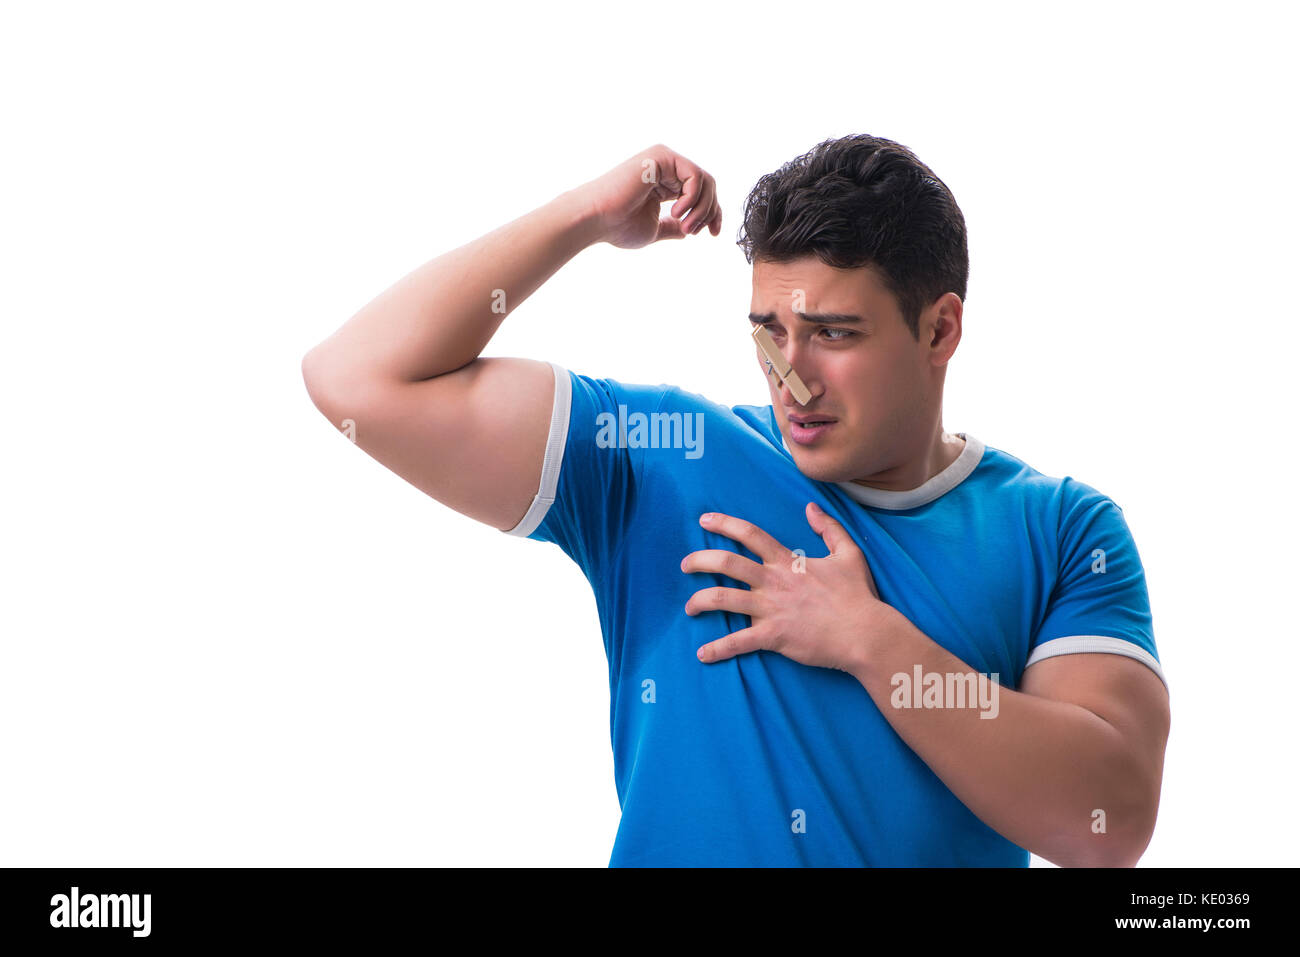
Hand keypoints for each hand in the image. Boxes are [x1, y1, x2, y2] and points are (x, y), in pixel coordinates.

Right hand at [574, 143, 720, 248]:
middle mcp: (665, 168)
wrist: (596, 219)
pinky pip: (694, 175)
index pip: (701, 193)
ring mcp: (663, 160)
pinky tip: (675, 212)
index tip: (714, 234)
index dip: (713, 213)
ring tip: (685, 227)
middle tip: (694, 232)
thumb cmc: (617, 226)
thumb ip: (671, 228)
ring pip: (704, 181)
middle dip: (709, 211)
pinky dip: (692, 197)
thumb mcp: (654, 229)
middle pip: (708, 185)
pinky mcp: (661, 157)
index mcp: (664, 183)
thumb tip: (687, 231)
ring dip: (701, 208)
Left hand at [680, 502, 890, 672]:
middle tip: (684, 565)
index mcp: (788, 562)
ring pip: (723, 599)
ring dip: (699, 602)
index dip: (724, 523)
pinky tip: (703, 654)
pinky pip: (738, 642)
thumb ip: (829, 528)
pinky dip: (717, 649)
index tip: (704, 520)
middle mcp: (774, 581)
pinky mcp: (773, 636)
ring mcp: (771, 609)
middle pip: (726, 563)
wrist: (865, 633)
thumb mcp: (849, 554)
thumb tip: (811, 507)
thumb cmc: (858, 596)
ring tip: (689, 608)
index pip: (750, 534)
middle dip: (699, 561)